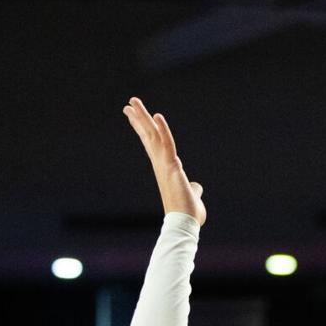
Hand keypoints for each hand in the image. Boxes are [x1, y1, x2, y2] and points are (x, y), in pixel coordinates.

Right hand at [123, 97, 206, 225]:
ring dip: (143, 117)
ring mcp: (164, 164)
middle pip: (148, 136)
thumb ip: (193, 187)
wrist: (186, 224)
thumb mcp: (191, 194)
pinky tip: (157, 116)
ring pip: (153, 136)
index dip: (143, 128)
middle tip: (129, 103)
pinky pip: (167, 144)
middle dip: (139, 119)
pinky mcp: (172, 167)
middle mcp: (161, 164)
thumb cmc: (188, 213)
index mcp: (165, 167)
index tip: (134, 115)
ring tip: (133, 101)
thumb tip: (196, 187)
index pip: (151, 143)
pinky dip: (163, 130)